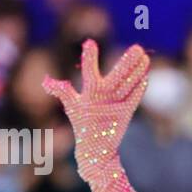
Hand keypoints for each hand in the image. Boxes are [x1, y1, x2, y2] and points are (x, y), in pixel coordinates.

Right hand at [42, 40, 148, 178]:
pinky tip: (146, 74)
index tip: (90, 42)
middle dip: (127, 62)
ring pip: (130, 85)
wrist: (96, 149)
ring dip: (138, 70)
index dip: (89, 58)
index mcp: (89, 94)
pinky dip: (141, 86)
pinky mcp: (127, 113)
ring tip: (145, 56)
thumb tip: (45, 81)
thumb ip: (61, 91)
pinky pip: (136, 97)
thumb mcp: (71, 106)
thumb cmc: (83, 124)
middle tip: (137, 47)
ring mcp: (117, 106)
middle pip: (118, 77)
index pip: (88, 72)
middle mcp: (104, 99)